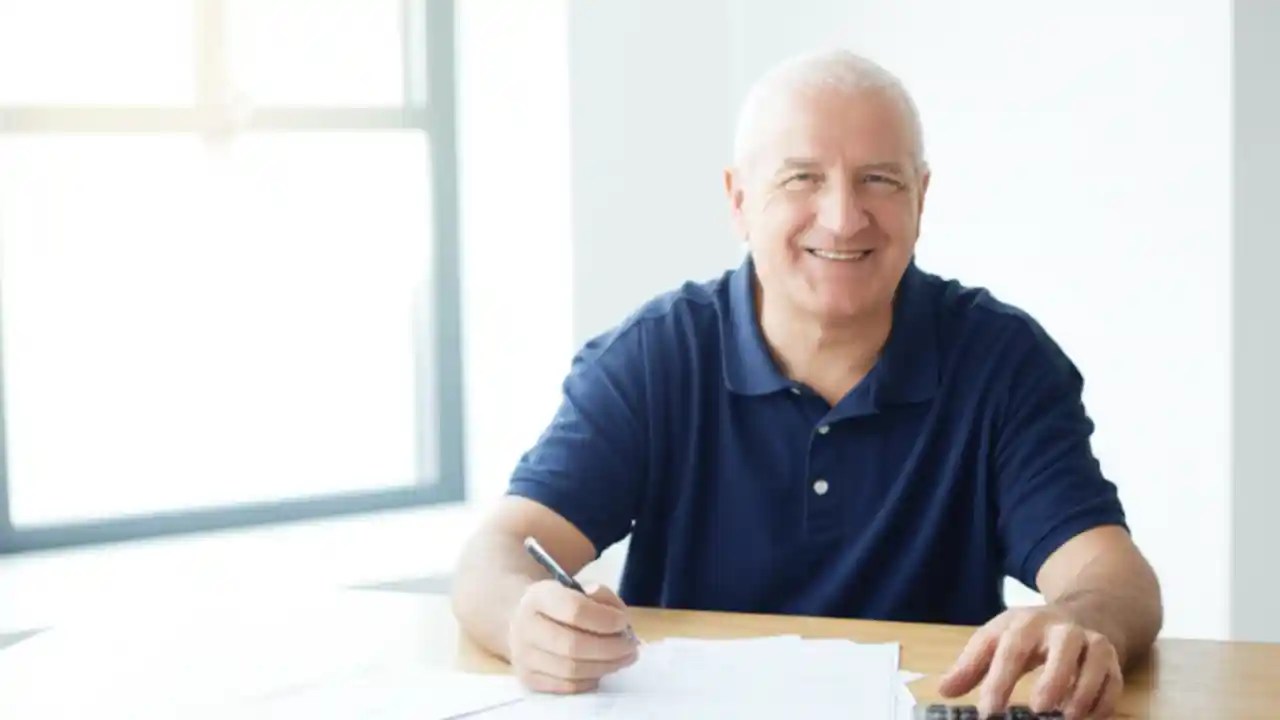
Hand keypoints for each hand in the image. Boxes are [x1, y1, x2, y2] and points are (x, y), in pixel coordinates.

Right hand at [507, 580, 639, 693]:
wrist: (522, 618)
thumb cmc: (560, 602)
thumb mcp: (578, 587)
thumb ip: (601, 595)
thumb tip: (617, 616)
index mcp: (539, 596)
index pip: (575, 609)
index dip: (605, 619)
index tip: (624, 621)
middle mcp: (525, 626)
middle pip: (572, 645)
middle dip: (610, 648)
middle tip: (631, 647)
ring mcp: (523, 656)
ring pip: (571, 670)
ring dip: (605, 666)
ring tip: (624, 658)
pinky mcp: (528, 678)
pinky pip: (566, 686)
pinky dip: (590, 680)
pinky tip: (602, 668)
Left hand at [938, 605, 1122, 718]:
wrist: (1081, 612)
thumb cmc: (1029, 633)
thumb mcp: (997, 639)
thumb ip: (971, 666)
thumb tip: (944, 691)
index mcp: (1027, 623)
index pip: (1012, 649)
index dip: (999, 679)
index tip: (988, 710)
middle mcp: (1063, 630)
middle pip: (1063, 648)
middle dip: (1053, 678)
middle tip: (1038, 708)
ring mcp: (1092, 642)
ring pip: (1096, 662)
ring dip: (1082, 692)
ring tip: (1065, 717)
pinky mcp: (1113, 659)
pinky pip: (1114, 681)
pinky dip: (1103, 702)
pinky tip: (1087, 718)